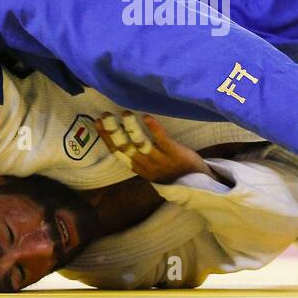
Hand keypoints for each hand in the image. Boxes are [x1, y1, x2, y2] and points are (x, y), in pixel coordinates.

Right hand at [95, 112, 209, 183]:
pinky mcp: (174, 153)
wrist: (200, 184)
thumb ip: (140, 157)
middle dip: (113, 131)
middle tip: (105, 115)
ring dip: (131, 128)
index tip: (97, 123)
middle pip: (125, 148)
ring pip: (140, 143)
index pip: (118, 153)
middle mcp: (146, 165)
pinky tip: (146, 116)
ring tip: (124, 113)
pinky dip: (153, 128)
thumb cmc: (174, 173)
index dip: (106, 138)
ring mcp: (160, 160)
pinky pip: (162, 139)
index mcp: (139, 169)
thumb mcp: (153, 169)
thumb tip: (125, 139)